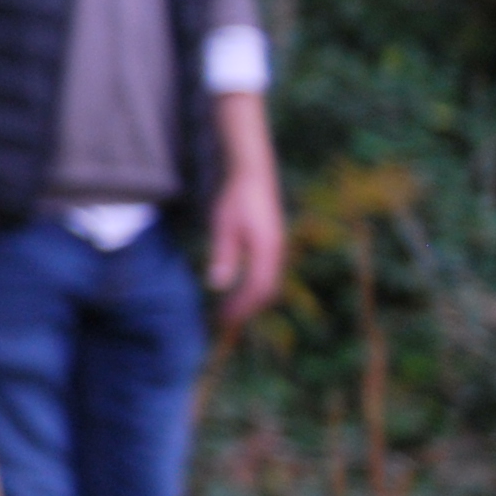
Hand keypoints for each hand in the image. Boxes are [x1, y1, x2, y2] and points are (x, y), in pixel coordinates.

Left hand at [205, 158, 285, 332]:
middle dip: (247, 308)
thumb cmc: (236, 198)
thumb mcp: (224, 226)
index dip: (241, 307)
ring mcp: (277, 247)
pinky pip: (268, 272)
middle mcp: (277, 251)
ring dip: (251, 298)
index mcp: (267, 250)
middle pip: (266, 290)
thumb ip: (224, 255)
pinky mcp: (273, 242)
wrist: (254, 173)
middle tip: (225, 321)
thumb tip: (218, 285)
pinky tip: (239, 288)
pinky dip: (254, 286)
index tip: (224, 320)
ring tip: (230, 309)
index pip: (256, 288)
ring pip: (269, 282)